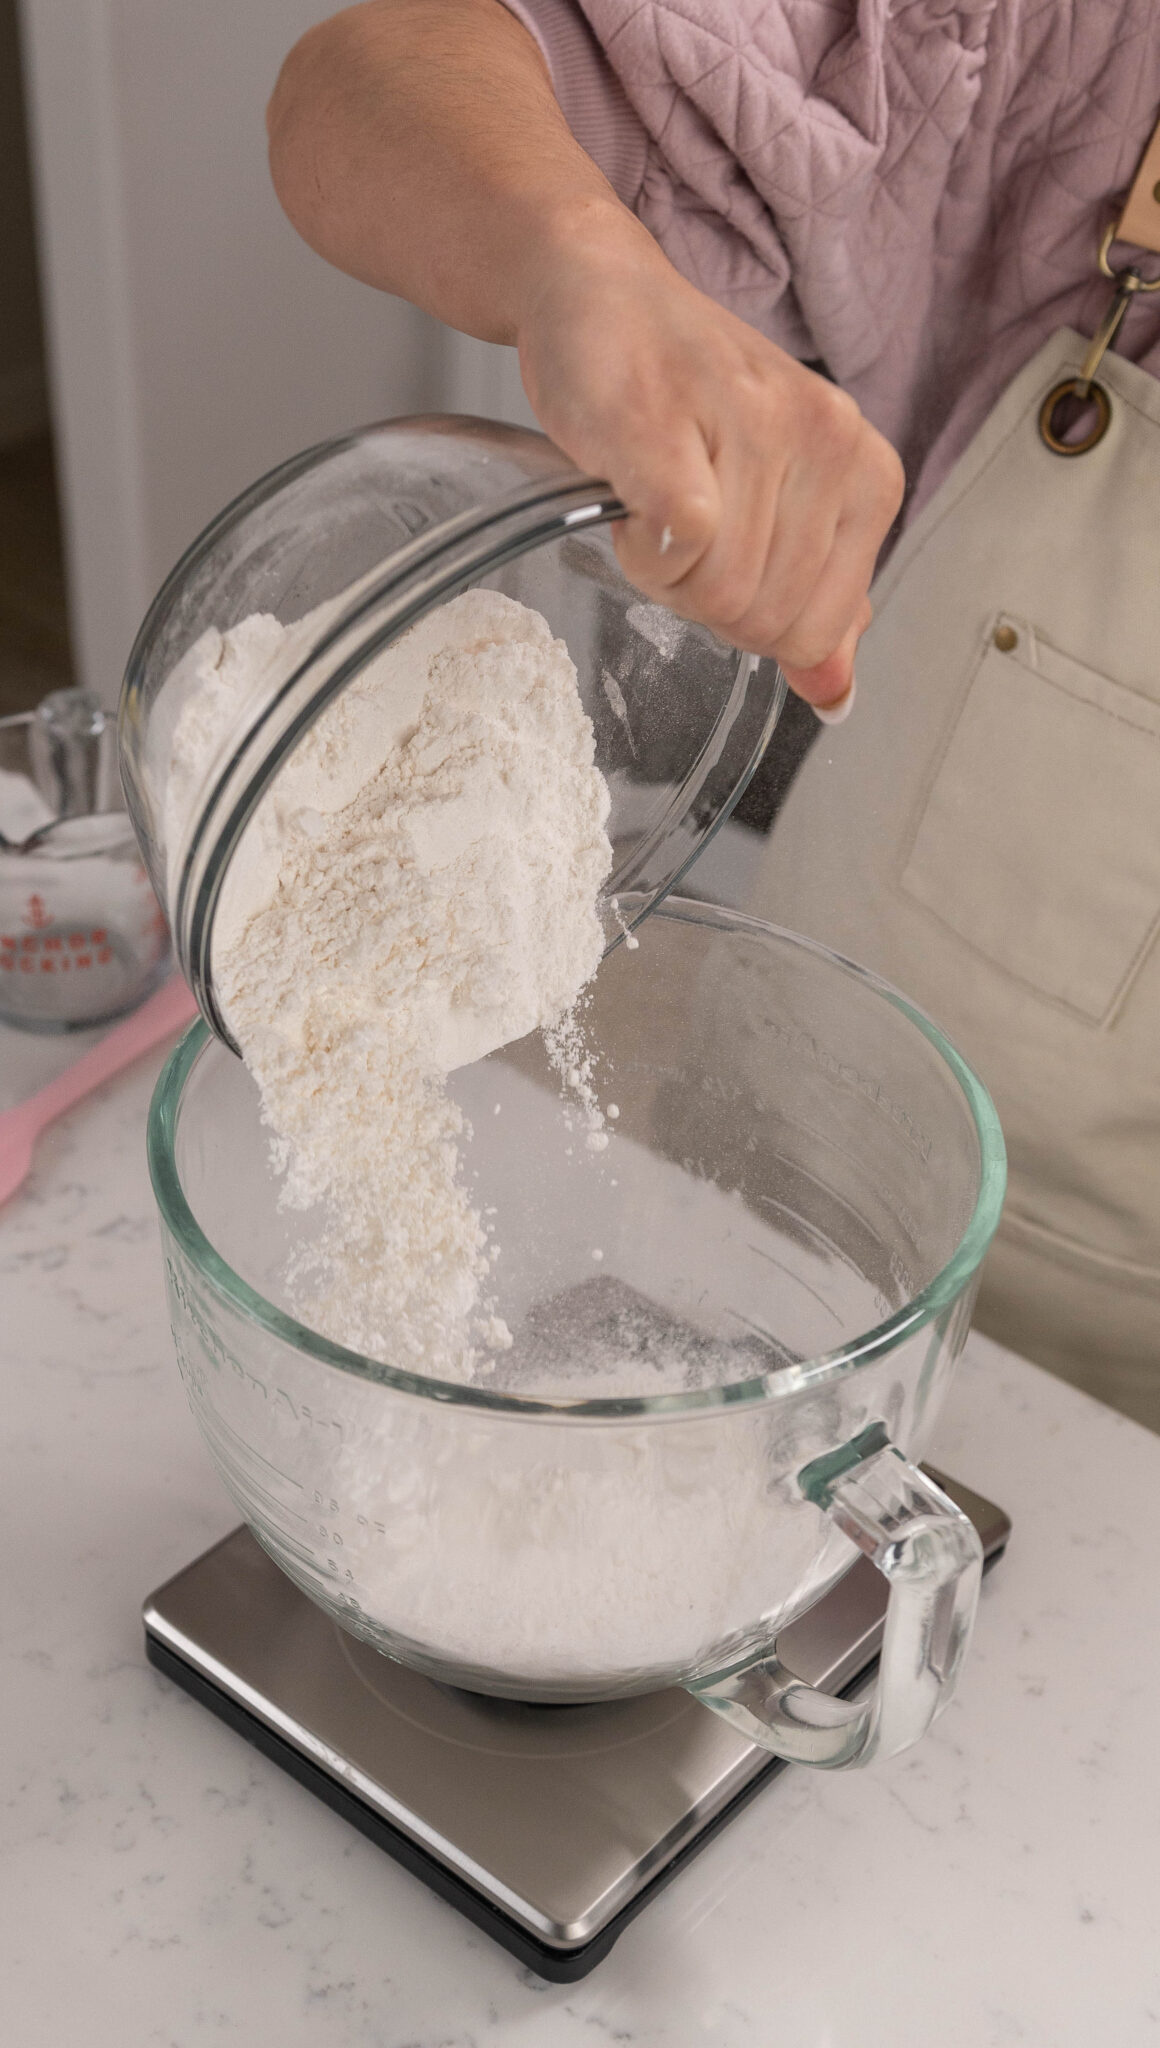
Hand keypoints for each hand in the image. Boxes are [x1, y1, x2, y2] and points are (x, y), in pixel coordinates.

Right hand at [517, 206, 903, 714]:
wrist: (600, 294)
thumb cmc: (684, 399)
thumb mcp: (778, 502)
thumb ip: (814, 601)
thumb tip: (836, 697)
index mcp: (867, 471)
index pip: (817, 629)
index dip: (751, 620)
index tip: (722, 554)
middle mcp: (828, 441)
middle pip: (762, 619)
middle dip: (702, 596)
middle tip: (678, 523)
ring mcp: (754, 427)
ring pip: (714, 592)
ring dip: (662, 569)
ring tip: (653, 498)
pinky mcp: (673, 425)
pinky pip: (679, 545)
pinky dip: (640, 548)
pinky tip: (630, 499)